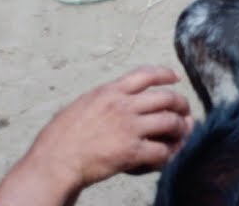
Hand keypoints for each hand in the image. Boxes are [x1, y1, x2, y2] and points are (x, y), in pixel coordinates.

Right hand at [0, 67, 192, 205]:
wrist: (53, 163)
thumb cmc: (58, 140)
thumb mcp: (80, 106)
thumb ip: (102, 100)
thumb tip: (116, 98)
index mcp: (109, 92)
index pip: (145, 74)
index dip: (165, 74)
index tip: (176, 78)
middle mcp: (122, 105)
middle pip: (167, 97)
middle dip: (181, 104)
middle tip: (185, 112)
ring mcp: (129, 127)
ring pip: (170, 122)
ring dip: (180, 130)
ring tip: (181, 135)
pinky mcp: (131, 151)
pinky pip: (161, 151)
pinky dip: (166, 155)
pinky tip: (163, 158)